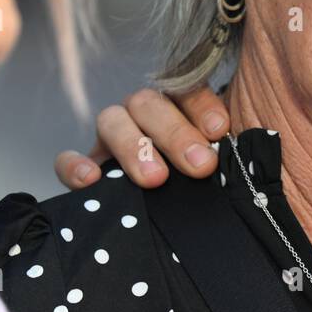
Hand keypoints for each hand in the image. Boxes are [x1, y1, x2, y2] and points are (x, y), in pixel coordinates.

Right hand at [53, 86, 228, 189]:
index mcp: (180, 105)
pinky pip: (68, 159)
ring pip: (111, 119)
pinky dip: (75, 166)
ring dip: (134, 146)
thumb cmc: (207, 182)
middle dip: (175, 133)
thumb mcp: (223, 161)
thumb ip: (230, 149)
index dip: (202, 106)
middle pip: (150, 103)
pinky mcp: (87, 167)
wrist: (179, 222)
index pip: (188, 89)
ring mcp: (112, 138)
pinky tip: (92, 181)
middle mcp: (144, 114)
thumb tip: (244, 147)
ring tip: (155, 179)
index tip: (221, 130)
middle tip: (199, 165)